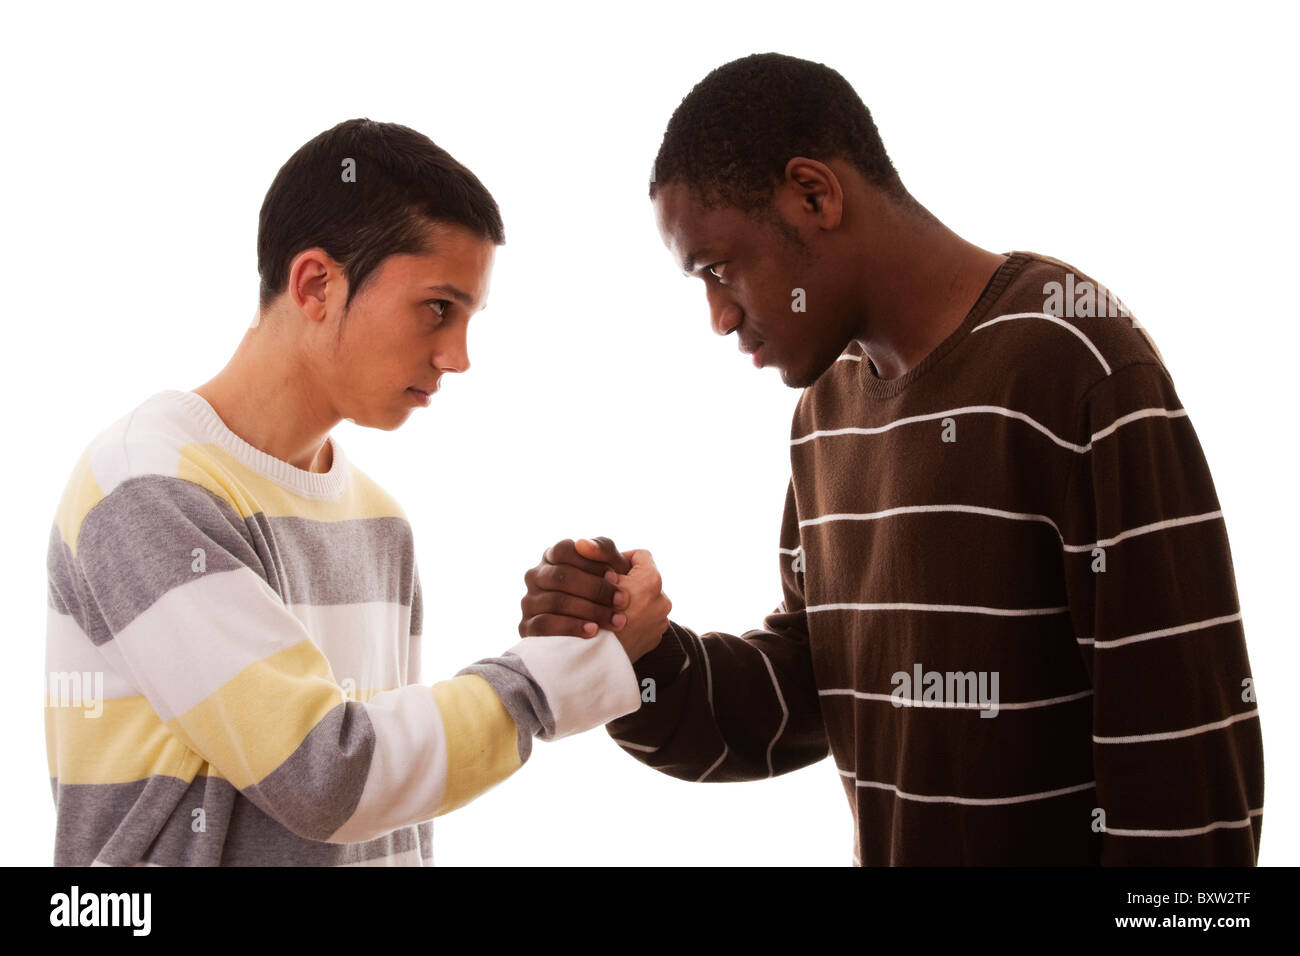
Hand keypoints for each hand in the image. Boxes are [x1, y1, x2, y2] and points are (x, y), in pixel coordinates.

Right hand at [519, 537, 632, 638]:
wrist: (602, 629)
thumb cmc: (606, 589)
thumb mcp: (611, 566)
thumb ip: (603, 550)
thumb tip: (583, 543)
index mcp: (552, 556)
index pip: (563, 550)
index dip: (591, 563)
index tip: (616, 576)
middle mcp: (536, 576)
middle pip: (561, 576)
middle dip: (595, 589)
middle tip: (622, 601)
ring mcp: (529, 601)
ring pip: (556, 601)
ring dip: (590, 611)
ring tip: (615, 620)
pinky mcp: (527, 626)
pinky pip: (544, 625)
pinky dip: (571, 627)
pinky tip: (593, 631)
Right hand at [597, 544, 671, 662]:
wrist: (595, 661)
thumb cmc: (592, 616)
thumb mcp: (593, 580)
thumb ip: (597, 560)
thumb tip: (584, 543)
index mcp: (651, 581)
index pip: (640, 555)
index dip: (620, 558)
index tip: (605, 569)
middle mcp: (662, 601)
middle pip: (643, 581)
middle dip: (625, 583)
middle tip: (604, 590)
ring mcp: (660, 623)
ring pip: (644, 602)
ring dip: (630, 603)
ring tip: (608, 610)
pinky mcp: (654, 640)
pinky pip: (644, 622)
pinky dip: (632, 621)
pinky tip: (613, 626)